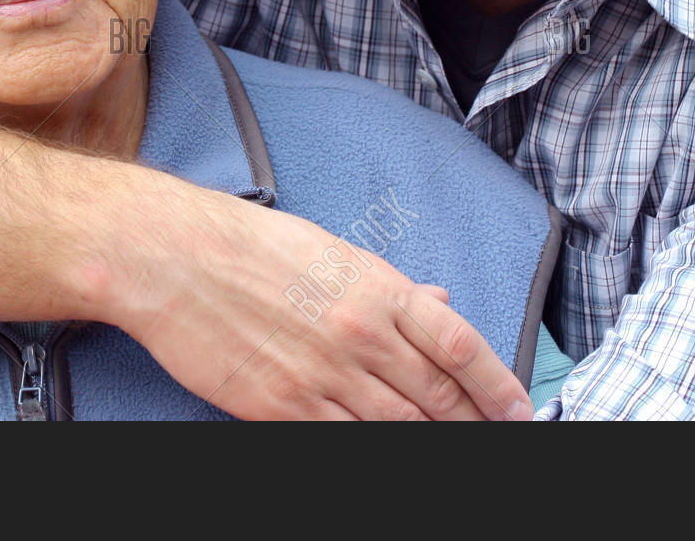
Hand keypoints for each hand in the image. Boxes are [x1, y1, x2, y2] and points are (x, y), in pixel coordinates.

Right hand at [98, 189, 533, 420]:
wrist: (175, 260)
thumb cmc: (250, 246)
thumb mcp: (331, 252)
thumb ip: (390, 287)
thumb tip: (438, 303)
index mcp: (376, 289)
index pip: (460, 346)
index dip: (499, 385)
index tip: (519, 410)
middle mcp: (359, 336)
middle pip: (438, 397)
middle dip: (473, 423)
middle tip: (494, 437)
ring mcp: (322, 377)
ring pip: (398, 426)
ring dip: (428, 439)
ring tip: (449, 444)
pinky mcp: (283, 409)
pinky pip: (343, 441)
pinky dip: (372, 448)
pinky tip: (385, 447)